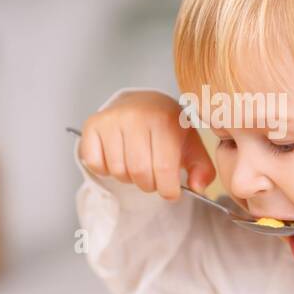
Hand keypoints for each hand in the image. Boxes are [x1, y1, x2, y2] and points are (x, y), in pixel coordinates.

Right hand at [78, 89, 215, 199]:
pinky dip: (105, 169)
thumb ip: (202, 168)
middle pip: (139, 173)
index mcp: (164, 119)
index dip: (168, 190)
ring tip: (135, 163)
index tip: (170, 191)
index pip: (164, 169)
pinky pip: (96, 164)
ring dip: (128, 177)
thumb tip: (198, 187)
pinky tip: (116, 156)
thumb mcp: (190, 143)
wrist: (140, 102)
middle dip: (148, 184)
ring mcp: (112, 120)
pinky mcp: (92, 125)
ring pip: (118, 171)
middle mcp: (136, 116)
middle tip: (152, 176)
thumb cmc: (166, 127)